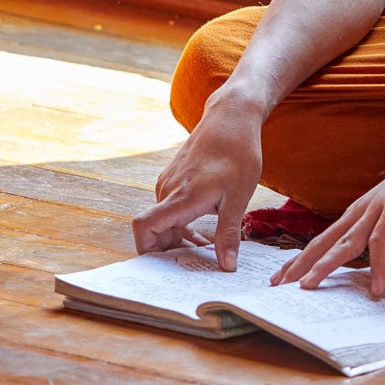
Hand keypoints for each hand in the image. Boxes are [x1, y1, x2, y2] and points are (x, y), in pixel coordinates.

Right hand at [130, 97, 263, 268]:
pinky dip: (182, 225)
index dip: (148, 251)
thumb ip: (229, 232)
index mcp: (181, 196)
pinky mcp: (175, 178)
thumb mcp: (240, 196)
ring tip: (208, 252)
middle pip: (155, 231)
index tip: (168, 268)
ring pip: (164, 221)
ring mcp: (170, 182)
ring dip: (179, 239)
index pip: (145, 227)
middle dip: (171, 252)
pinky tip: (205, 232)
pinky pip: (171, 209)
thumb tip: (227, 266)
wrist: (232, 117)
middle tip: (198, 267)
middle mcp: (168, 190)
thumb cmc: (238, 152)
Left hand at [269, 137, 384, 298]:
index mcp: (360, 217)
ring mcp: (376, 209)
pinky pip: (381, 241)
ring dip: (325, 265)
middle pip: (324, 242)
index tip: (284, 278)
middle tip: (277, 286)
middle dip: (300, 265)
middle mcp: (361, 213)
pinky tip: (376, 287)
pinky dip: (377, 265)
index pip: (325, 242)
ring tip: (307, 286)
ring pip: (345, 242)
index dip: (304, 260)